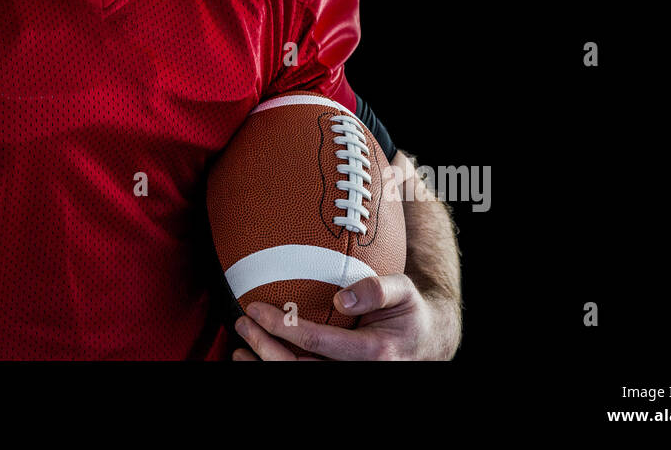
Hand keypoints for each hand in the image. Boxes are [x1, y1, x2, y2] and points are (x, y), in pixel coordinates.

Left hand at [231, 274, 459, 360]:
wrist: (430, 341)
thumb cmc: (411, 310)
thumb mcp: (404, 290)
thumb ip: (376, 289)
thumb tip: (341, 298)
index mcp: (376, 352)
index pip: (317, 343)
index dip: (282, 327)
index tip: (255, 308)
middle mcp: (362, 374)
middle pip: (300, 369)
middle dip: (264, 347)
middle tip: (240, 323)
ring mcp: (353, 381)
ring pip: (300, 380)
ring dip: (265, 366)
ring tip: (240, 349)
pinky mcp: (344, 380)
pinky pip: (308, 380)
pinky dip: (278, 372)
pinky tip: (258, 361)